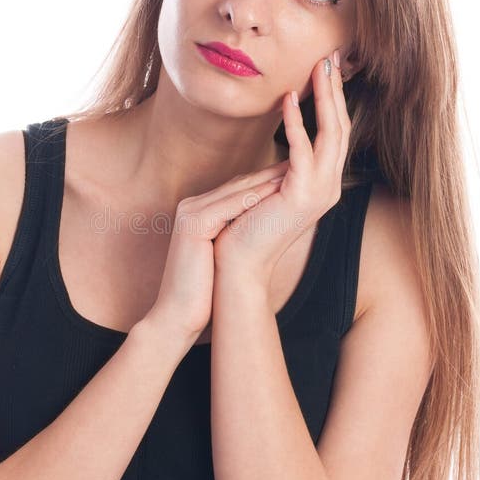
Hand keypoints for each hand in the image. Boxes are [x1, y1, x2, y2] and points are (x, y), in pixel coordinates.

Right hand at [148, 159, 294, 341]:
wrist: (178, 315)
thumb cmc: (205, 290)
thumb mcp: (223, 254)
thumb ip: (237, 233)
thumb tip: (267, 223)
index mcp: (198, 211)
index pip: (238, 189)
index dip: (267, 181)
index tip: (295, 175)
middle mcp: (191, 206)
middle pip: (239, 185)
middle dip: (271, 174)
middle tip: (301, 164)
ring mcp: (190, 212)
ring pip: (236, 191)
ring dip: (267, 181)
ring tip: (296, 173)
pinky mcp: (193, 224)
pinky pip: (229, 206)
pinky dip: (254, 199)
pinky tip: (278, 193)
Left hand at [212, 51, 350, 287]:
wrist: (236, 268)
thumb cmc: (244, 229)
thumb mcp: (267, 191)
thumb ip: (278, 170)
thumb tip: (279, 148)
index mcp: (321, 185)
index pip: (334, 133)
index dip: (332, 100)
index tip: (326, 69)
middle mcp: (328, 187)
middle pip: (340, 128)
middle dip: (335, 91)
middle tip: (331, 56)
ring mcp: (320, 193)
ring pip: (331, 134)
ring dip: (325, 99)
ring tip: (318, 68)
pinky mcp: (302, 197)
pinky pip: (303, 151)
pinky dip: (297, 123)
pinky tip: (288, 99)